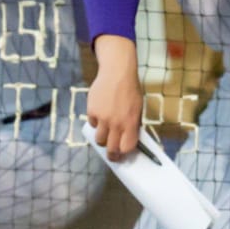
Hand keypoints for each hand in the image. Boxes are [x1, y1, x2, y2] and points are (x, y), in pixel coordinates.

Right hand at [87, 36, 142, 160]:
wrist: (117, 72)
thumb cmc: (130, 91)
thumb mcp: (137, 108)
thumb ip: (133, 124)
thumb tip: (128, 140)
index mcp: (131, 123)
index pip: (127, 147)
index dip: (124, 153)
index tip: (123, 154)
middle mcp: (116, 123)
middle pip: (111, 148)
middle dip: (111, 155)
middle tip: (111, 156)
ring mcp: (103, 118)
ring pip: (99, 139)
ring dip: (102, 139)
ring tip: (105, 133)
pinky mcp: (92, 111)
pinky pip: (92, 124)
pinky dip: (95, 123)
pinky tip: (100, 115)